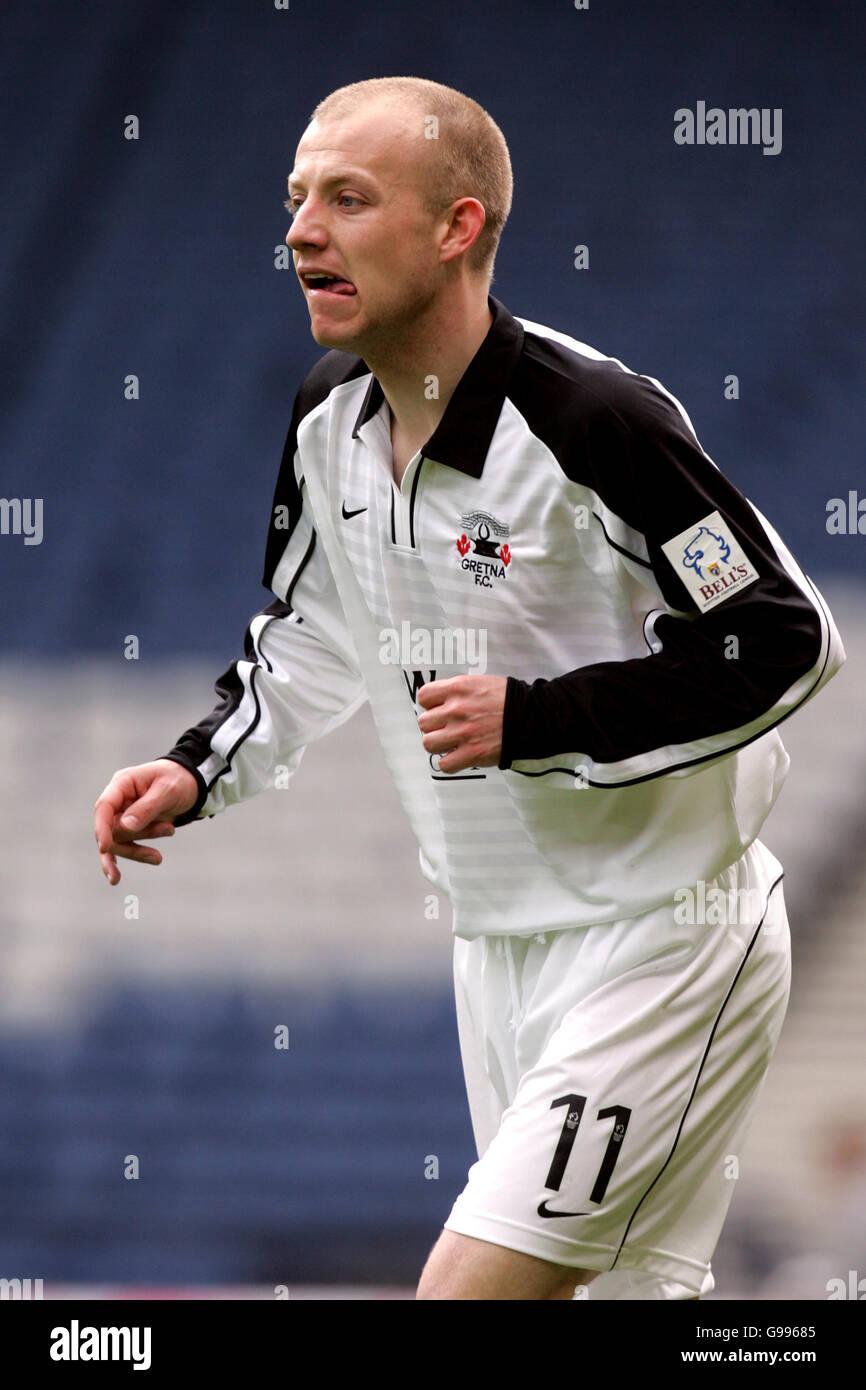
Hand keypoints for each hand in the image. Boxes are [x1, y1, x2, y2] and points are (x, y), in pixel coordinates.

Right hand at [94, 759, 199, 885]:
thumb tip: (125, 826)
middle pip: (112, 828)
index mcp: (123, 784)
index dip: (102, 828)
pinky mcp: (130, 828)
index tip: (104, 847)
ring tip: (167, 840)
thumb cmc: (178, 780)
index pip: (104, 807)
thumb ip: (147, 808)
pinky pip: (123, 846)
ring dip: (140, 848)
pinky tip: (116, 879)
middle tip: (170, 830)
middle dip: (139, 835)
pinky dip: (128, 858)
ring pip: (120, 841)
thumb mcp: (168, 790)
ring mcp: (122, 815)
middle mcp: (118, 800)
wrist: (191, 783)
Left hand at [416, 674, 506, 773]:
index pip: (424, 696)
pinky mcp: (472, 753)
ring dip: (439, 745)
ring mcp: (462, 732)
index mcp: (458, 688)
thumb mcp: (480, 683)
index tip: (438, 709)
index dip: (430, 705)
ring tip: (451, 743)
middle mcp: (457, 709)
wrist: (531, 717)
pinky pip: (444, 764)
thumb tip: (440, 701)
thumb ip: (457, 691)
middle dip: (435, 726)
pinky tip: (459, 756)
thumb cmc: (508, 700)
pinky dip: (450, 763)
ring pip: (429, 743)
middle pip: (424, 722)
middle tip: (448, 728)